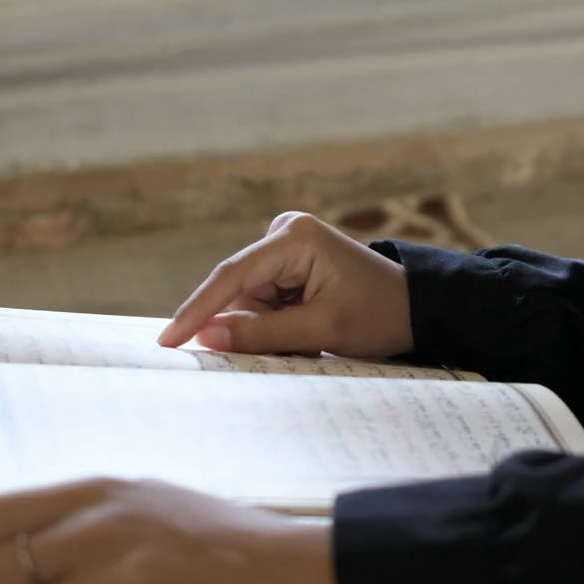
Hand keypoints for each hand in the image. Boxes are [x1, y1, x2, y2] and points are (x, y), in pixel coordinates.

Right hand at [157, 212, 412, 356]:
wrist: (416, 308)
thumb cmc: (379, 314)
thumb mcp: (322, 330)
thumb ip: (263, 334)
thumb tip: (206, 336)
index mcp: (295, 238)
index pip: (232, 276)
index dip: (197, 310)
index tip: (168, 341)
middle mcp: (284, 234)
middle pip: (238, 292)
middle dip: (247, 328)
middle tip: (283, 350)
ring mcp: (285, 248)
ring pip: (249, 303)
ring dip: (267, 331)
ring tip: (309, 341)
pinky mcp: (288, 266)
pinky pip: (264, 304)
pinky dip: (276, 327)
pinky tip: (307, 333)